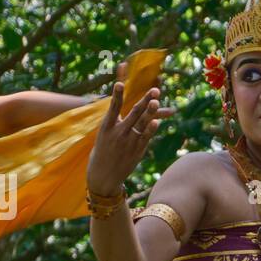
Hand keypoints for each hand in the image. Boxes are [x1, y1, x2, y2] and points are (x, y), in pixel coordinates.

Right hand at [86, 61, 174, 196]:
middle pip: (134, 113)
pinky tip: (156, 122)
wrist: (103, 176)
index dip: (116, 96)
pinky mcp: (137, 151)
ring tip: (157, 101)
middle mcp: (118, 133)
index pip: (112, 108)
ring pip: (142, 124)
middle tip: (154, 90)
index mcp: (106, 127)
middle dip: (145, 101)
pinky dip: (151, 130)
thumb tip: (131, 112)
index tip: (119, 83)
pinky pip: (146, 138)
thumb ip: (118, 122)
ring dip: (150, 112)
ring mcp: (128, 142)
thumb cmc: (103, 152)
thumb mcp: (105, 135)